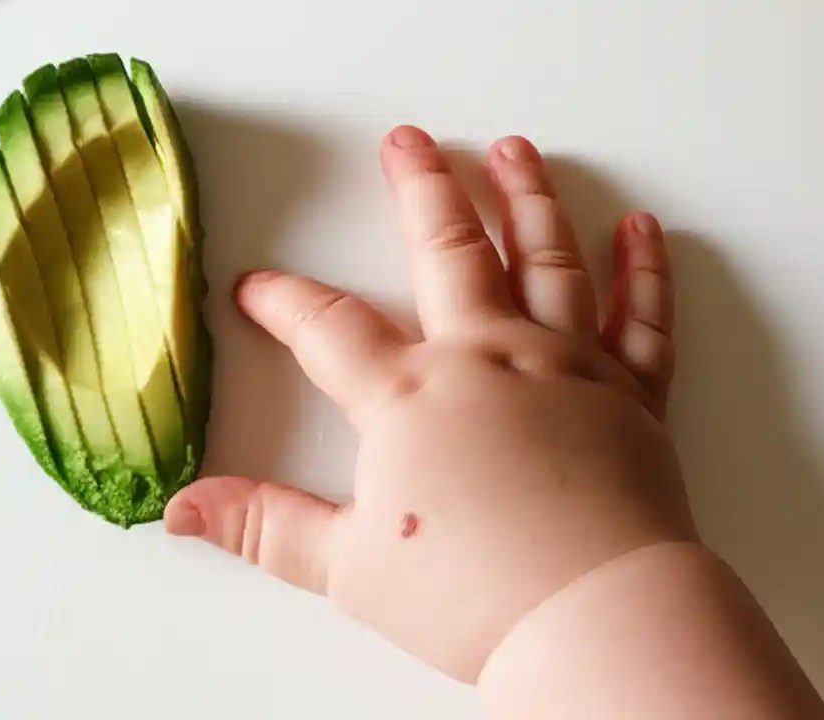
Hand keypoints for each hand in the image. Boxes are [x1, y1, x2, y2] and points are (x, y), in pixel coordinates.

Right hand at [164, 125, 696, 681]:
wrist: (593, 618)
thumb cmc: (472, 597)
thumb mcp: (346, 566)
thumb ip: (263, 527)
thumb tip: (181, 510)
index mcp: (411, 395)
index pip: (329, 329)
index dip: (283, 302)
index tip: (256, 288)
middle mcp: (489, 357)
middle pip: (448, 250)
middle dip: (422, 188)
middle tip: (408, 142)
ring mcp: (566, 365)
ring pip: (546, 258)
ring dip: (526, 197)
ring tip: (514, 151)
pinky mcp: (631, 394)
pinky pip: (641, 317)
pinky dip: (642, 268)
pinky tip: (637, 230)